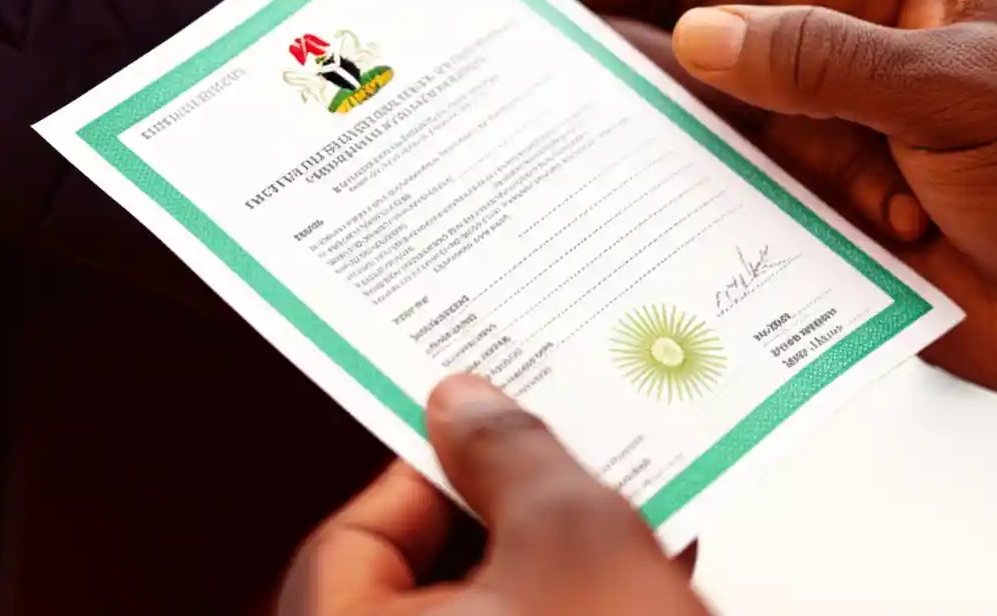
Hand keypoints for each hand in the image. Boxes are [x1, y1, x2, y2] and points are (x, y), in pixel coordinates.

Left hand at [277, 374, 706, 615]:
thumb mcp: (575, 540)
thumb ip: (513, 455)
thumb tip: (466, 402)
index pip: (354, 535)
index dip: (427, 466)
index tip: (483, 428)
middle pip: (427, 571)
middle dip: (508, 507)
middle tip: (562, 464)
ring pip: (494, 608)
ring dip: (554, 557)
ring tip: (622, 514)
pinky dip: (576, 604)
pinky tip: (642, 575)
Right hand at [663, 0, 996, 425]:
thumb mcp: (954, 90)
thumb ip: (825, 60)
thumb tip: (708, 34)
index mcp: (915, 3)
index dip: (713, 7)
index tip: (637, 30)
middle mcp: (883, 77)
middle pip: (760, 71)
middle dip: (710, 95)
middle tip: (627, 110)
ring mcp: (869, 157)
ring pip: (764, 150)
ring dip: (731, 168)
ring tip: (647, 174)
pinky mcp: (859, 234)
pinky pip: (782, 223)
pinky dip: (752, 229)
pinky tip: (703, 232)